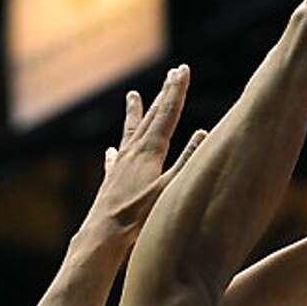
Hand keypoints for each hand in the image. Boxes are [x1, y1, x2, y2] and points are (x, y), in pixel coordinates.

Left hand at [86, 67, 205, 244]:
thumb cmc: (138, 216)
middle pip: (151, 117)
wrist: (103, 235)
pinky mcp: (111, 181)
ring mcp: (120, 165)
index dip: (176, 91)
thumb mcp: (168, 188)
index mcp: (150, 152)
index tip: (183, 70)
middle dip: (164, 94)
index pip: (167, 114)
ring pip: (131, 132)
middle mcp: (133, 153)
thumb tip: (203, 132)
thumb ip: (186, 161)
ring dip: (135, 113)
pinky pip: (114, 160)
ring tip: (132, 95)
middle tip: (172, 73)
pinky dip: (116, 152)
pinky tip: (112, 150)